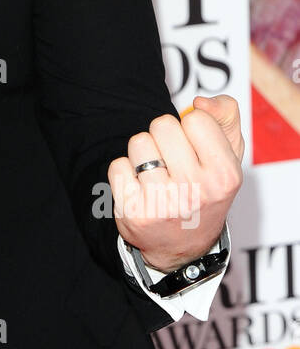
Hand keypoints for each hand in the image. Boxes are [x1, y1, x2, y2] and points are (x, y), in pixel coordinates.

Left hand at [108, 94, 243, 271]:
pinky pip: (118, 165)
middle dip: (163, 137)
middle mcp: (197, 191)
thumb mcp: (230, 153)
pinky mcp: (134, 212)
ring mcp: (163, 203)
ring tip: (156, 174)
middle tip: (172, 161)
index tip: (194, 148)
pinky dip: (124, 172)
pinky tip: (139, 188)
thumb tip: (199, 103)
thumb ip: (225, 114)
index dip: (191, 127)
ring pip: (138, 142)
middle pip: (162, 125)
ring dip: (143, 153)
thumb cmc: (206, 188)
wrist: (183, 246)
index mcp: (224, 175)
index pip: (196, 118)